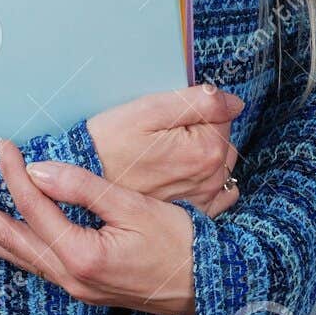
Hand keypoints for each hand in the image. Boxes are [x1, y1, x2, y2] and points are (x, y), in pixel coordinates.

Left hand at [0, 139, 195, 314]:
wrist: (211, 290)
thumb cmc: (182, 246)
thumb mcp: (136, 209)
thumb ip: (84, 189)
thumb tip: (39, 170)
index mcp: (81, 255)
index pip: (36, 207)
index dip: (15, 173)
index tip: (2, 145)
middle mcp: (71, 276)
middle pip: (12, 239)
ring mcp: (76, 285)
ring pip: (20, 257)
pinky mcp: (85, 286)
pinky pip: (36, 266)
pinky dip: (12, 253)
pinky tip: (2, 247)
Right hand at [86, 84, 244, 215]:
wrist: (80, 183)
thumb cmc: (108, 144)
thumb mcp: (147, 110)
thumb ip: (197, 102)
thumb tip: (235, 102)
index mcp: (206, 150)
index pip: (221, 113)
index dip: (194, 108)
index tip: (166, 117)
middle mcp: (211, 178)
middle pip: (222, 138)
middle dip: (202, 130)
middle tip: (162, 135)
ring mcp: (203, 198)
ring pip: (220, 162)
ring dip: (203, 154)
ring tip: (166, 154)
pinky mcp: (193, 212)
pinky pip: (219, 193)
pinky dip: (208, 181)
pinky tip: (183, 175)